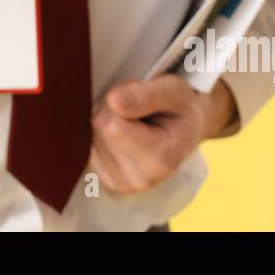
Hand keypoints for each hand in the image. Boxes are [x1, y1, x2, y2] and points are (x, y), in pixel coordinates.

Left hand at [88, 75, 237, 193]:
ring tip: (135, 121)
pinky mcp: (107, 180)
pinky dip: (101, 133)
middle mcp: (140, 179)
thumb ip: (145, 95)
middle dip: (112, 108)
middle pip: (100, 128)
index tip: (141, 96)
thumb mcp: (174, 91)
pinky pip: (87, 145)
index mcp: (161, 160)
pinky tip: (123, 134)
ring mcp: (122, 183)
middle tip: (139, 108)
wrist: (187, 130)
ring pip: (91, 134)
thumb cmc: (182, 108)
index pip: (112, 125)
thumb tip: (113, 101)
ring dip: (107, 119)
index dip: (119, 100)